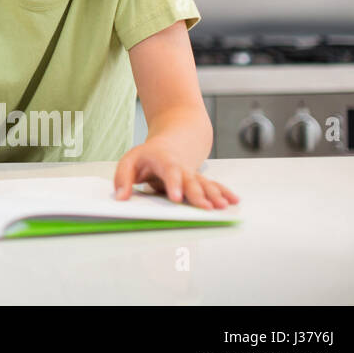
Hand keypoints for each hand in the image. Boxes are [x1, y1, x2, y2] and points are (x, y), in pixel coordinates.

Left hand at [113, 141, 238, 208]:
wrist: (170, 144)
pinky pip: (213, 186)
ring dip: (215, 195)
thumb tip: (120, 197)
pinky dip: (224, 192)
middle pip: (191, 181)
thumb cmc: (147, 156)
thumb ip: (122, 178)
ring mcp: (193, 175)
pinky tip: (233, 200)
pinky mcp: (200, 182)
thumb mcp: (129, 161)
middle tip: (206, 208)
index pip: (170, 172)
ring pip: (205, 184)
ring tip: (223, 207)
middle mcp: (182, 168)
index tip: (176, 198)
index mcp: (164, 161)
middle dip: (199, 195)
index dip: (174, 185)